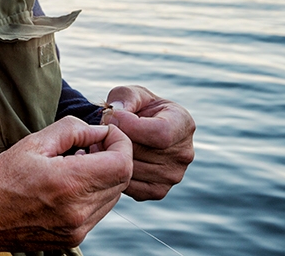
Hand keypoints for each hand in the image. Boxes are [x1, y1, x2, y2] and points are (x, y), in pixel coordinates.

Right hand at [0, 116, 132, 254]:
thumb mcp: (32, 143)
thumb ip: (72, 130)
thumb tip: (99, 129)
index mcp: (67, 183)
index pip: (122, 163)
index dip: (122, 143)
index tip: (107, 133)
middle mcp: (78, 210)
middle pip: (122, 180)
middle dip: (115, 156)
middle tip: (93, 143)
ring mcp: (77, 228)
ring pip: (113, 196)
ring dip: (105, 175)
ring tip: (79, 162)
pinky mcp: (73, 238)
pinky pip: (99, 211)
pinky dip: (95, 192)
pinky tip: (72, 182)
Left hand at [101, 85, 194, 200]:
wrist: (138, 130)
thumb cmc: (136, 108)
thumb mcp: (132, 93)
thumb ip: (124, 98)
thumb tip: (116, 115)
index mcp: (183, 124)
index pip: (161, 133)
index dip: (130, 125)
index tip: (111, 117)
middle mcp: (184, 153)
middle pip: (144, 153)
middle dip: (116, 141)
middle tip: (99, 133)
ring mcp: (173, 176)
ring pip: (134, 171)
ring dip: (112, 159)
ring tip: (102, 144)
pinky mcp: (158, 191)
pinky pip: (131, 187)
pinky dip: (116, 175)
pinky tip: (110, 160)